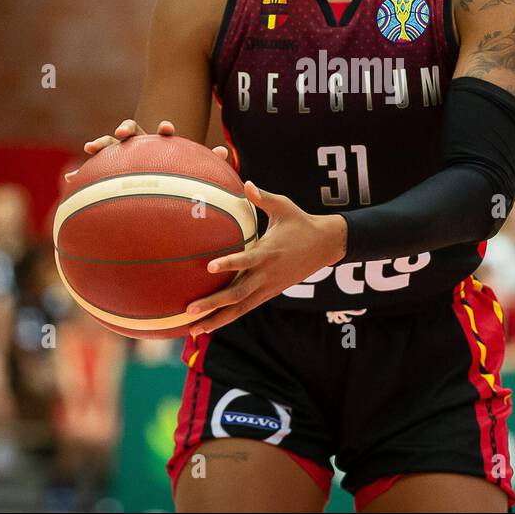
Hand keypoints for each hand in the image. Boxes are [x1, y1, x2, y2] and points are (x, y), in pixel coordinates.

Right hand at [64, 118, 228, 180]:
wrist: (161, 188)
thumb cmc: (181, 178)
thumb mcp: (195, 169)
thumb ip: (208, 159)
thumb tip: (224, 152)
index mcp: (162, 144)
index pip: (163, 132)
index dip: (165, 129)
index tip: (167, 128)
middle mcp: (141, 145)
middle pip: (132, 133)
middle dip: (126, 130)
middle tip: (123, 134)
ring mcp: (123, 156)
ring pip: (110, 146)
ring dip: (102, 144)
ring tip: (91, 147)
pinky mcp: (110, 169)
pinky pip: (94, 173)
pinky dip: (82, 174)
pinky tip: (69, 178)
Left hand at [185, 181, 347, 335]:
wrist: (325, 245)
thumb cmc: (301, 222)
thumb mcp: (284, 207)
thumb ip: (263, 198)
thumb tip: (246, 183)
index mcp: (268, 252)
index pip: (246, 260)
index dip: (228, 264)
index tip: (208, 266)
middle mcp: (266, 275)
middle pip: (237, 294)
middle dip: (213, 303)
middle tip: (189, 309)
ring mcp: (268, 288)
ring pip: (239, 309)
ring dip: (216, 320)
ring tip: (192, 330)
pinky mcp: (269, 294)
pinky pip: (245, 309)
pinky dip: (226, 318)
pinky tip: (208, 326)